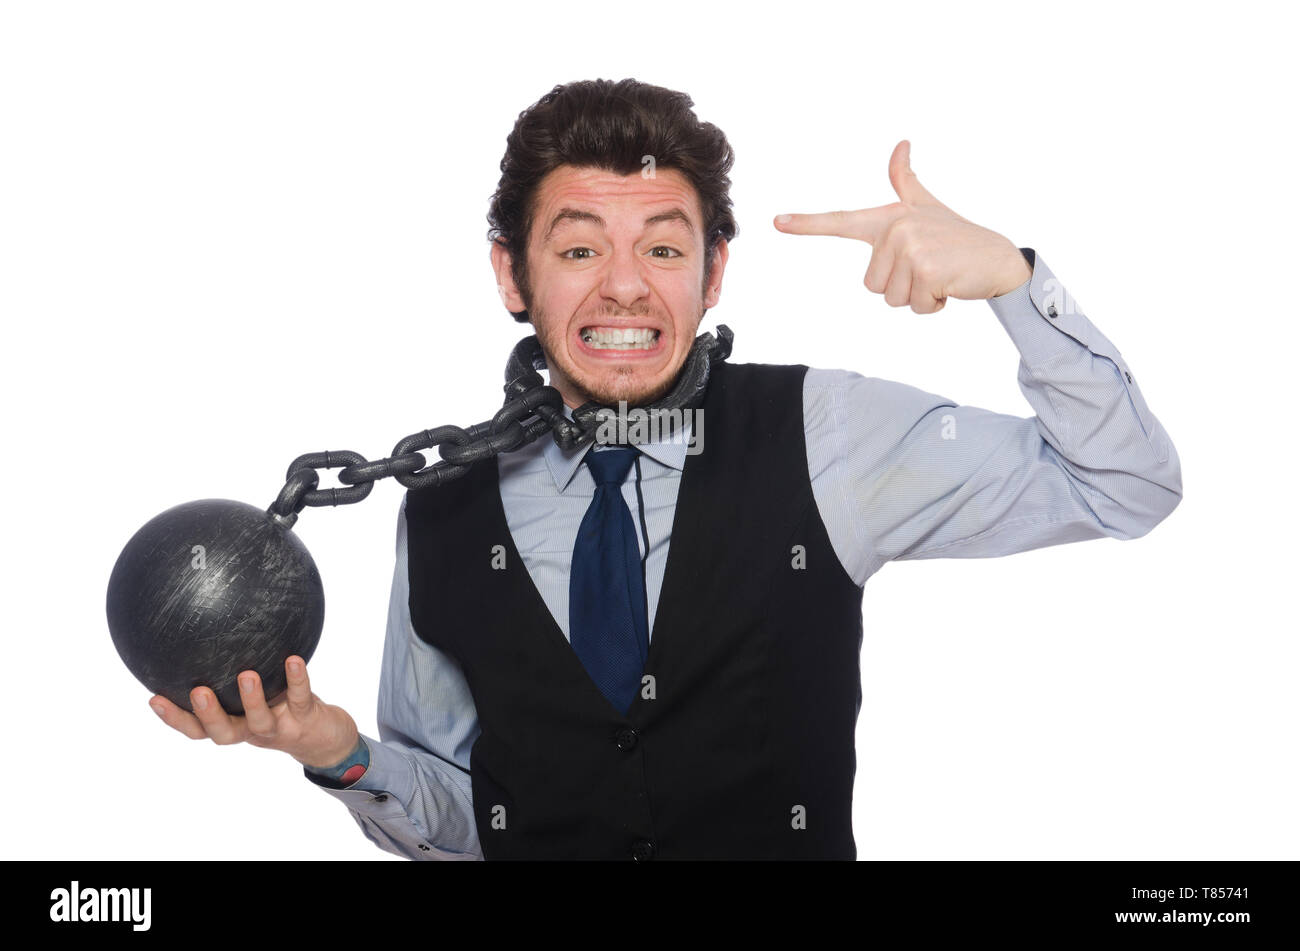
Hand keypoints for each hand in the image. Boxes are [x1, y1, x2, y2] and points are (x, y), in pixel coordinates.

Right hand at [149, 655, 359, 769]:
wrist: (325, 737)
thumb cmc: (282, 706)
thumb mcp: (258, 691)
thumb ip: (231, 672)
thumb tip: (207, 630)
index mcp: (234, 725)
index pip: (196, 729)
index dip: (174, 718)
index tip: (153, 698)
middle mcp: (251, 731)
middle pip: (223, 733)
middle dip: (207, 715)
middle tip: (196, 691)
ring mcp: (279, 727)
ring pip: (260, 720)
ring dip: (252, 699)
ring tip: (246, 675)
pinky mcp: (306, 717)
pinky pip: (300, 697)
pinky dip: (297, 679)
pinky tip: (294, 659)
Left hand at [773, 140, 1031, 311]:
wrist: (998, 258)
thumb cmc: (957, 237)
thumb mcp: (928, 208)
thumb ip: (906, 181)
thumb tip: (901, 143)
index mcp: (888, 219)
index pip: (840, 221)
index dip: (807, 223)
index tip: (777, 222)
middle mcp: (896, 229)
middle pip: (873, 285)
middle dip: (902, 287)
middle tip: (929, 269)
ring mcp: (911, 248)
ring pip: (892, 298)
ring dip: (918, 297)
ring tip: (940, 275)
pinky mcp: (927, 270)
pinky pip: (914, 306)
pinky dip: (933, 305)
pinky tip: (950, 285)